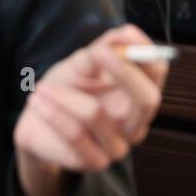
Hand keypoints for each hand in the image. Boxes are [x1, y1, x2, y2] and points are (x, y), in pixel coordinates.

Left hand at [12, 24, 168, 195]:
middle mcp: (135, 123)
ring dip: (63, 94)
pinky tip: (37, 101)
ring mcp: (118, 147)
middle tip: (98, 52)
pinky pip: (75, 133)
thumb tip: (127, 33)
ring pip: (96, 113)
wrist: (37, 122)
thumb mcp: (82, 63)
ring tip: (41, 87)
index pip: (157, 72)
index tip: (122, 35)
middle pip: (148, 99)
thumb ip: (104, 48)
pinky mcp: (95, 162)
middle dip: (124, 72)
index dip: (144, 51)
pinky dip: (52, 112)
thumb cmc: (66, 88)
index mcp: (137, 95)